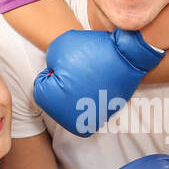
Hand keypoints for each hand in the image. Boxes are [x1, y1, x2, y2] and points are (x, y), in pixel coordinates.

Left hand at [33, 28, 163, 135]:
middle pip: (56, 98)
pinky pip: (90, 105)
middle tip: (78, 70)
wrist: (127, 55)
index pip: (41, 87)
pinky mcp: (104, 117)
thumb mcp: (56, 48)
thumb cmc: (92, 50)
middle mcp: (71, 118)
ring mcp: (89, 120)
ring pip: (73, 102)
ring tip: (89, 76)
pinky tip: (98, 83)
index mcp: (53, 103)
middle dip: (63, 83)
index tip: (67, 64)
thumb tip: (53, 77)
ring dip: (77, 90)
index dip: (52, 71)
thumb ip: (46, 65)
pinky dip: (92, 94)